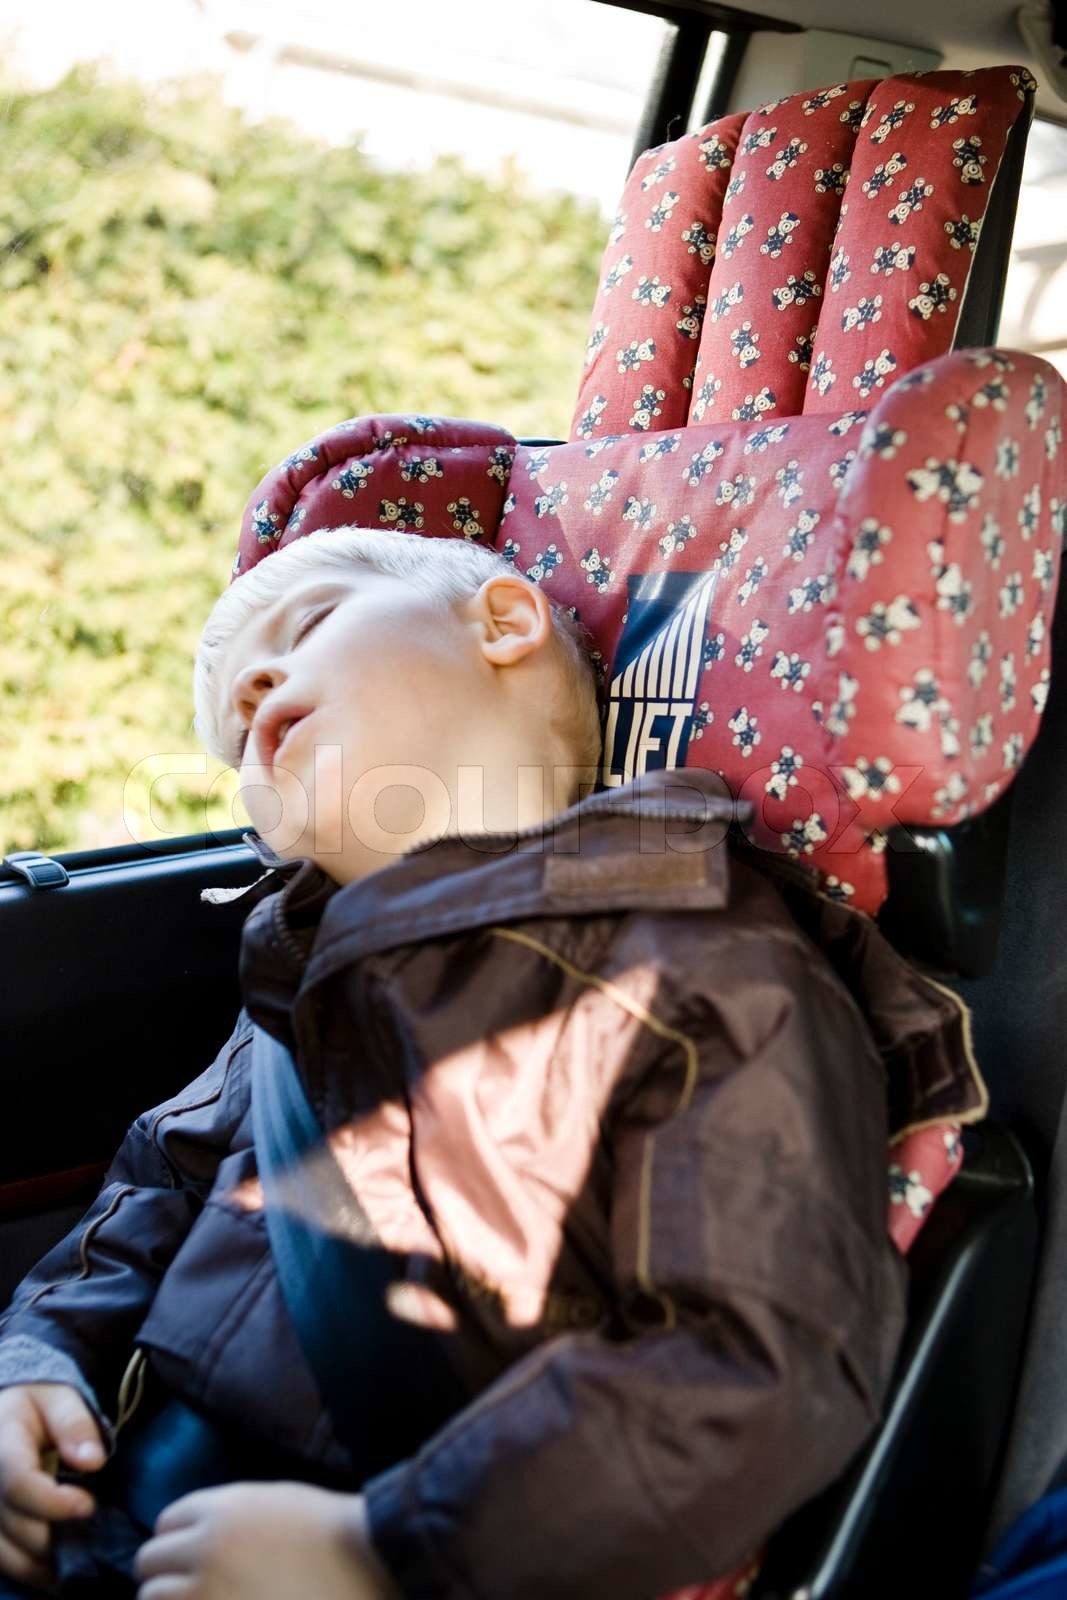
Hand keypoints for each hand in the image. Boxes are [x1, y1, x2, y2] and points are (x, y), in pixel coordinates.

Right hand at [0, 1382, 103, 1590]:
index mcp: (0, 1444)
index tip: (88, 1506)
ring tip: (78, 1566)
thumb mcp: (58, 1398)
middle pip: (12, 1525)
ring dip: (40, 1565)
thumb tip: (93, 1461)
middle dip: (53, 1540)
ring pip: (3, 1552)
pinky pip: (1, 1557)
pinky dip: (28, 1570)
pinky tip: (56, 1575)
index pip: (18, 1484)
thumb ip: (74, 1424)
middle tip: (92, 1542)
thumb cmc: (36, 1404)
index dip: (53, 1503)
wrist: (5, 1414)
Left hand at [134, 1482, 399, 1599]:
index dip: (179, 1538)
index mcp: (221, 1510)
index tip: (190, 1554)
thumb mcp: (273, 1502)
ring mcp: (207, 1595)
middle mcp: (204, 1550)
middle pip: (149, 1561)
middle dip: (165, 1572)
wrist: (366, 1564)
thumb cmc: (327, 1532)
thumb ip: (227, 1515)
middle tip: (189, 1585)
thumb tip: (192, 1536)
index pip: (165, 1522)